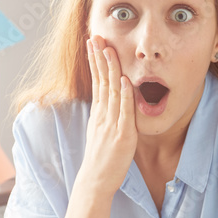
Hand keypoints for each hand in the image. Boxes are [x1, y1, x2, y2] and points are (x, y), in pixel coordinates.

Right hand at [79, 35, 136, 196]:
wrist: (96, 181)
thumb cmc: (101, 159)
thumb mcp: (101, 133)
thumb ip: (106, 117)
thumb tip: (110, 103)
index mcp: (99, 113)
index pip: (97, 82)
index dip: (95, 62)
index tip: (93, 44)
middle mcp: (103, 115)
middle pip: (101, 81)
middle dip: (99, 58)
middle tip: (96, 37)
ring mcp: (112, 124)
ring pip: (112, 91)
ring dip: (111, 69)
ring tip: (109, 49)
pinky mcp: (122, 134)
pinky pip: (124, 111)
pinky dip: (124, 94)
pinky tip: (124, 79)